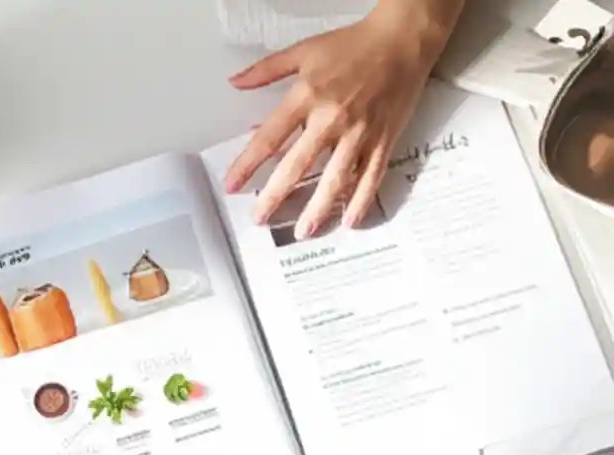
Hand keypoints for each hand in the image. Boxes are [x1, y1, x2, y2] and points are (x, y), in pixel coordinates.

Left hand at [224, 0, 462, 237]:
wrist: (403, 40)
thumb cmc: (352, 44)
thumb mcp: (303, 51)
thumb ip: (266, 70)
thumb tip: (235, 83)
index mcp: (307, 96)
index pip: (270, 137)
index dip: (248, 164)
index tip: (232, 185)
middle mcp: (332, 118)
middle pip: (298, 165)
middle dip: (276, 195)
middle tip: (260, 219)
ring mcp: (360, 133)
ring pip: (336, 178)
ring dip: (318, 208)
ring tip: (302, 231)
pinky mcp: (384, 140)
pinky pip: (371, 177)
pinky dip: (361, 201)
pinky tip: (349, 221)